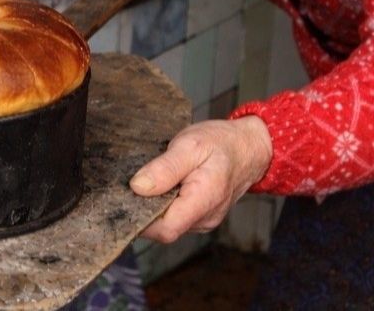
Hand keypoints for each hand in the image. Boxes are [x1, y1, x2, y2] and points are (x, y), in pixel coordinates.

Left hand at [130, 116, 272, 242]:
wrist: (248, 148)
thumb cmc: (220, 143)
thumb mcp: (190, 145)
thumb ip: (165, 168)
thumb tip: (138, 187)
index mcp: (204, 200)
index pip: (166, 229)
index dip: (141, 220)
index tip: (126, 198)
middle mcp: (205, 218)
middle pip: (163, 229)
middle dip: (144, 211)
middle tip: (132, 183)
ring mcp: (203, 221)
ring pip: (168, 224)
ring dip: (154, 207)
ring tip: (150, 180)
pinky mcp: (201, 218)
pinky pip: (176, 218)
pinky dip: (164, 205)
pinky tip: (162, 186)